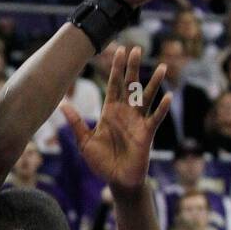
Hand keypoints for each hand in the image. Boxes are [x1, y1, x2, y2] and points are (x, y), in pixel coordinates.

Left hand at [62, 46, 170, 192]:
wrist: (116, 180)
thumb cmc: (101, 162)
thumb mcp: (84, 141)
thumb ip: (76, 123)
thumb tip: (62, 105)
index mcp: (110, 111)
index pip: (114, 85)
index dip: (116, 68)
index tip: (118, 50)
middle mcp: (125, 112)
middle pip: (130, 85)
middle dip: (133, 67)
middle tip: (137, 48)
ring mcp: (137, 122)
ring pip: (146, 97)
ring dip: (154, 83)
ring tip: (162, 67)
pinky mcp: (147, 134)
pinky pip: (155, 118)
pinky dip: (161, 108)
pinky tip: (168, 96)